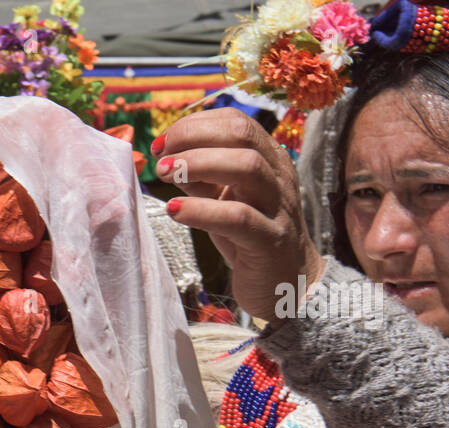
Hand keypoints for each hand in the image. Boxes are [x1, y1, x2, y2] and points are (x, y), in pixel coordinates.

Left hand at [155, 108, 324, 324]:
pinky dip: (202, 210)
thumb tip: (167, 158)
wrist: (287, 285)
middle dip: (194, 137)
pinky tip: (176, 210)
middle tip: (161, 157)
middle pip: (242, 136)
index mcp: (269, 160)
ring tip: (165, 174)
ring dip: (198, 164)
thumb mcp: (223, 200)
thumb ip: (202, 178)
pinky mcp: (270, 241)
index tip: (162, 142)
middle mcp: (278, 177)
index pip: (237, 122)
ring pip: (247, 167)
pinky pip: (239, 218)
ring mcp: (278, 208)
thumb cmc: (248, 238)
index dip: (196, 125)